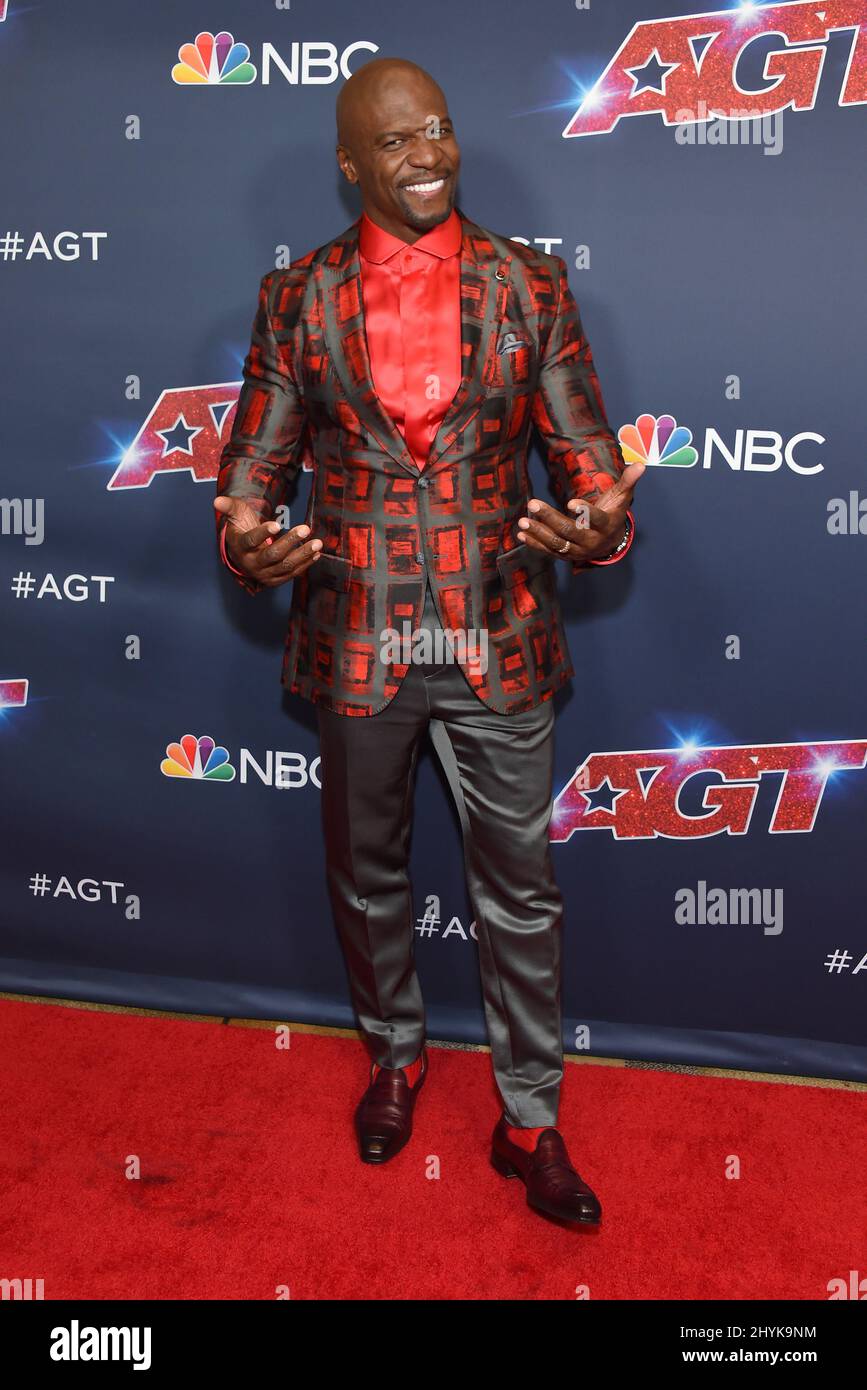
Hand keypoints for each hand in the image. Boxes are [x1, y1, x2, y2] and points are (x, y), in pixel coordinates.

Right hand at [213, 496, 321, 587]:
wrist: (244, 554)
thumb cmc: (242, 529)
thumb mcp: (236, 515)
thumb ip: (229, 507)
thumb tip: (217, 501)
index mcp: (241, 547)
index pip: (251, 541)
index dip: (263, 533)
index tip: (276, 524)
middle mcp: (251, 564)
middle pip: (272, 555)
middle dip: (290, 542)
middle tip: (305, 528)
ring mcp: (264, 574)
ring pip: (285, 566)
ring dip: (303, 554)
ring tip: (317, 542)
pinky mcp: (276, 580)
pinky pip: (292, 573)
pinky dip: (305, 564)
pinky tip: (316, 553)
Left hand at [517, 462, 644, 562]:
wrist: (610, 543)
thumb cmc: (613, 514)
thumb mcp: (621, 498)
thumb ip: (628, 481)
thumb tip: (641, 464)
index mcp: (605, 525)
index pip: (595, 519)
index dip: (584, 512)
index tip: (571, 503)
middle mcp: (591, 541)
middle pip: (569, 530)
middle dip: (550, 518)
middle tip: (533, 504)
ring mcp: (577, 551)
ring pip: (556, 543)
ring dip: (538, 532)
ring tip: (522, 521)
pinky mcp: (566, 556)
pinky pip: (549, 551)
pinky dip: (535, 544)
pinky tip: (522, 534)